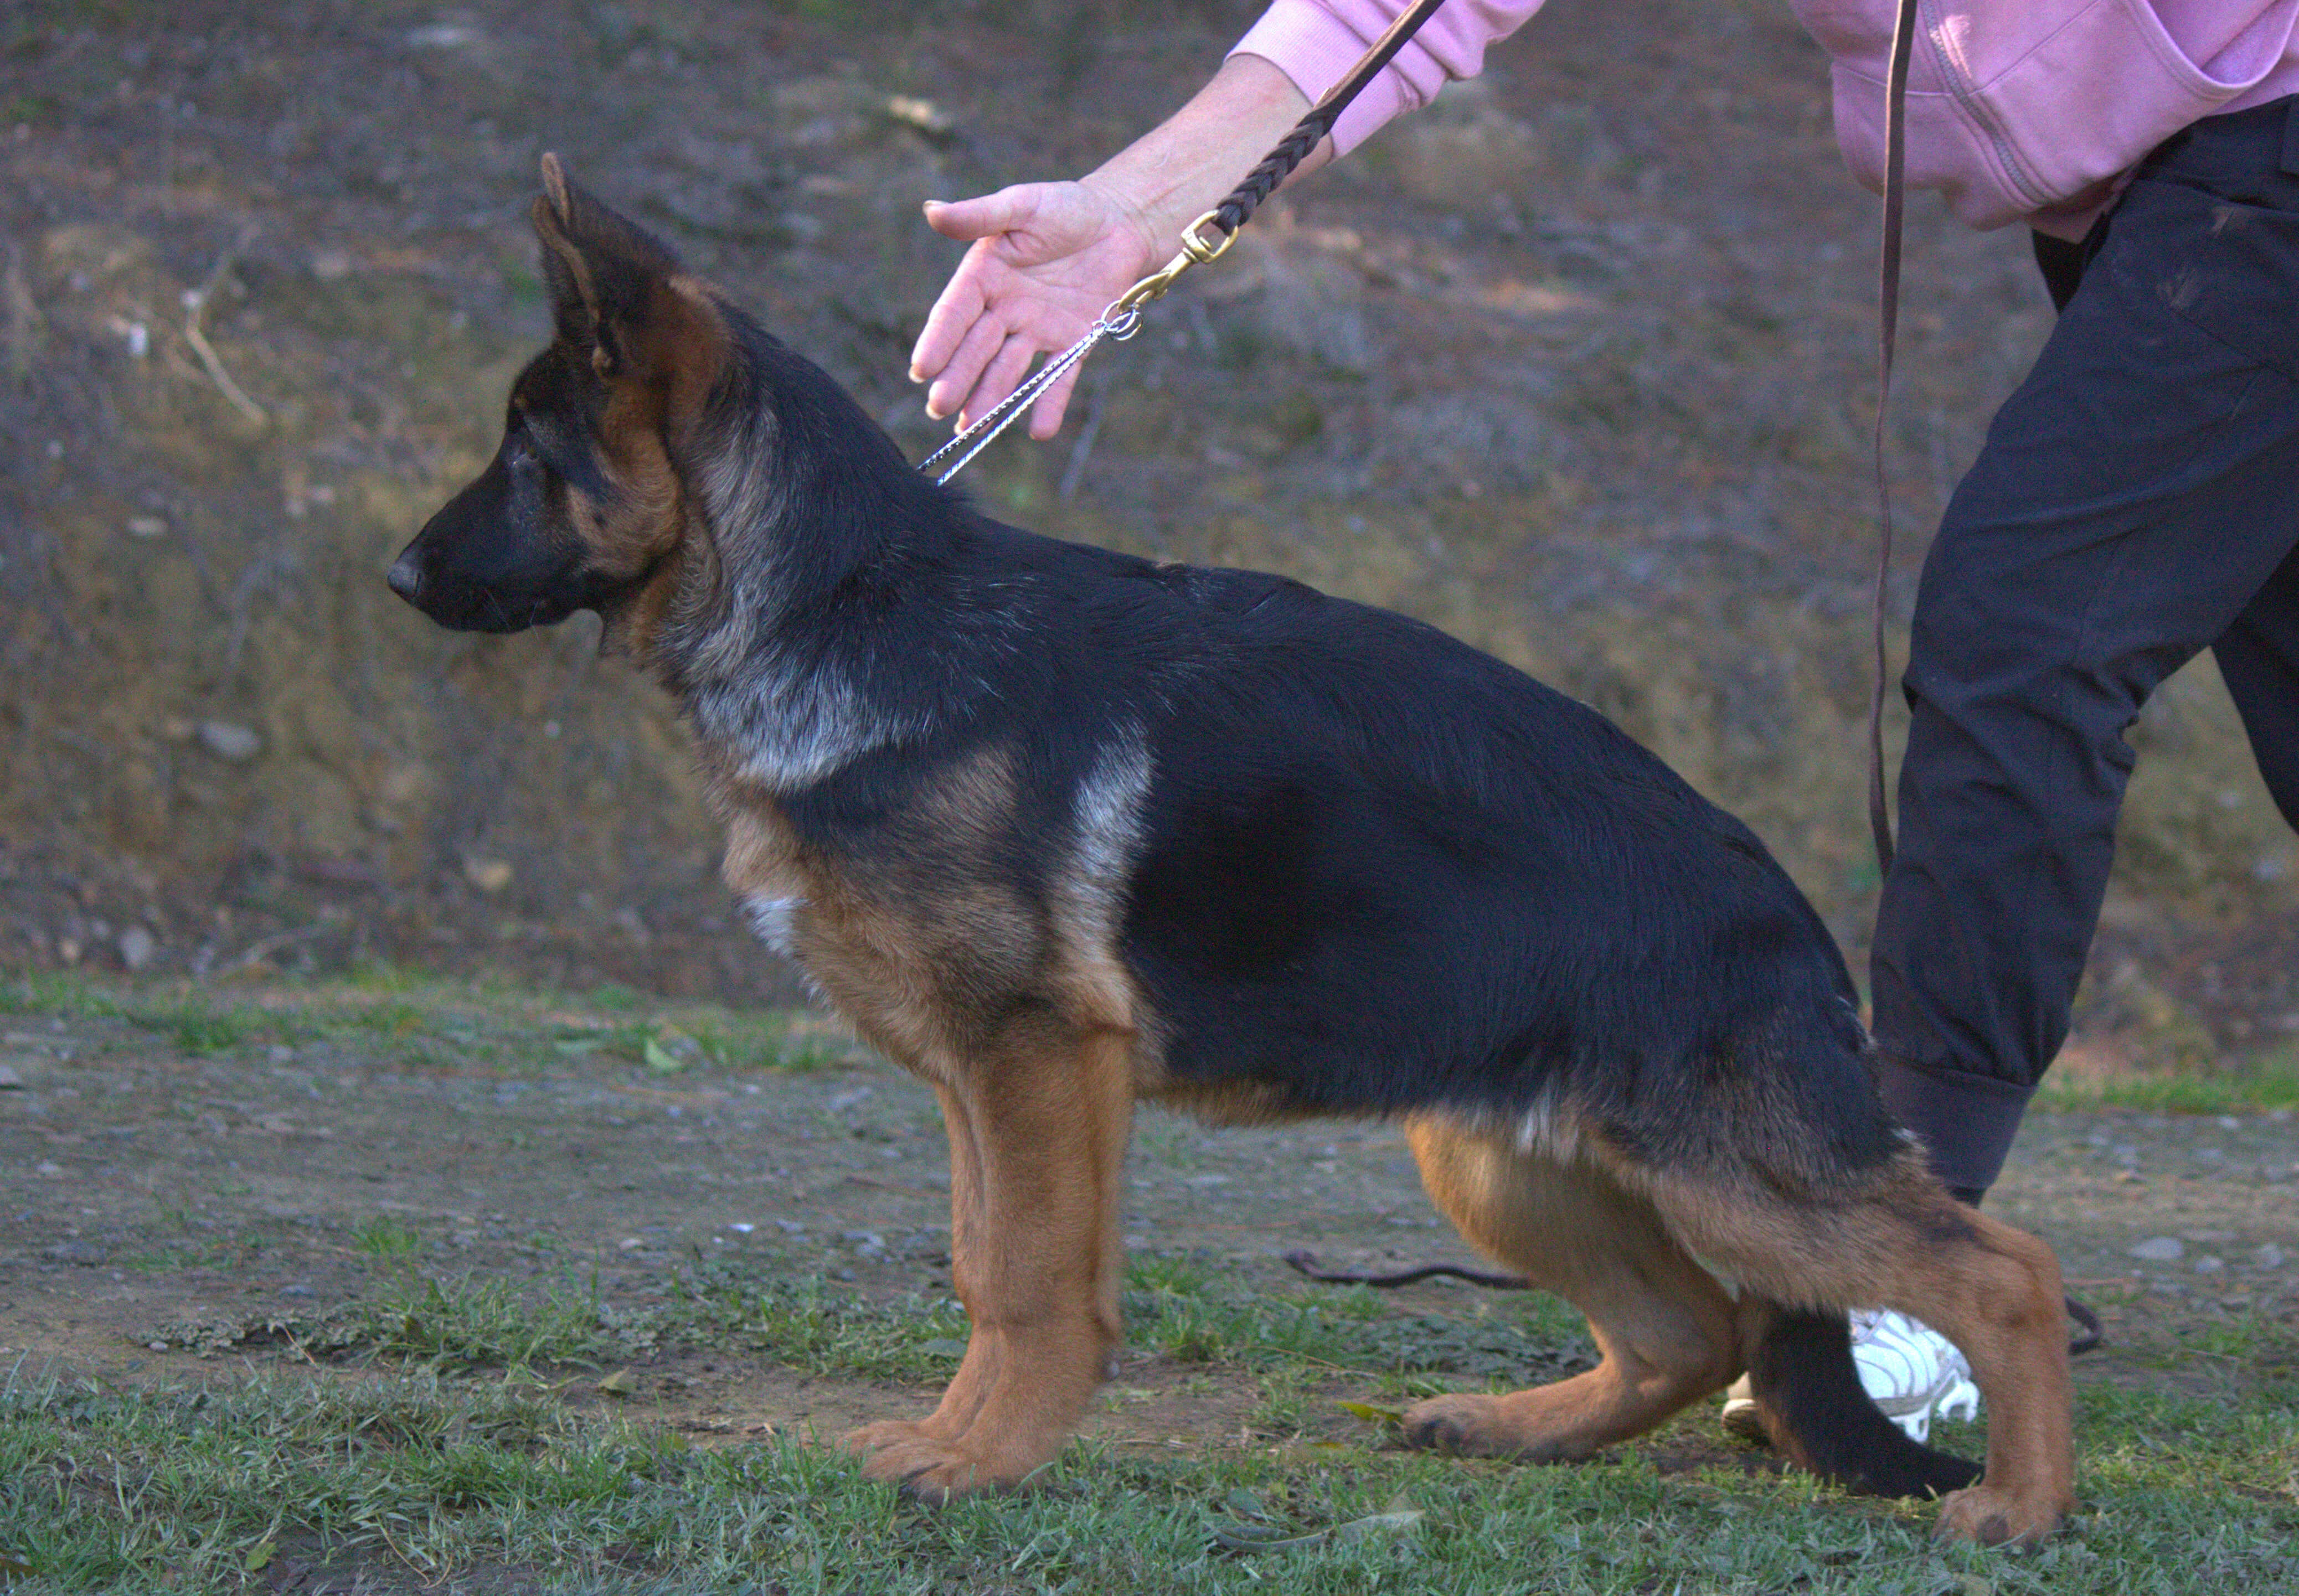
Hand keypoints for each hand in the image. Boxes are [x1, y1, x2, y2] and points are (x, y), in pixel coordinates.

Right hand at [909, 180, 1160, 438]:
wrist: (1120, 222)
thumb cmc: (1066, 207)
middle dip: (958, 380)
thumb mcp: (1022, 205)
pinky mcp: (1073, 342)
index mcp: (984, 277)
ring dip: (991, 398)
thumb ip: (980, 215)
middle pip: (976, 350)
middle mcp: (1004, 309)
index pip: (954, 314)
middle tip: (940, 408)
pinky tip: (1041, 430)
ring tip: (972, 428)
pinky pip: (1059, 377)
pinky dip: (1050, 403)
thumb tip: (932, 212)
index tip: (921, 369)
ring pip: (1008, 370)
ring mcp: (1037, 330)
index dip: (938, 341)